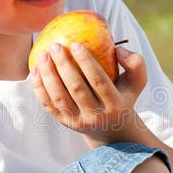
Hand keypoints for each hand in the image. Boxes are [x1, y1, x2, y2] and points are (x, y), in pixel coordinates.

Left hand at [30, 44, 146, 143]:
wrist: (112, 128)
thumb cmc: (123, 96)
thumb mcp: (137, 82)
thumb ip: (135, 63)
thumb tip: (118, 50)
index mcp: (114, 104)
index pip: (98, 81)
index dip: (87, 63)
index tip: (76, 44)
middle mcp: (96, 115)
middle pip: (76, 89)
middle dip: (64, 66)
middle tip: (55, 46)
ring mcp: (78, 121)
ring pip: (59, 98)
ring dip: (48, 75)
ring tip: (42, 55)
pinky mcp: (65, 122)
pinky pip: (49, 105)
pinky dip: (39, 88)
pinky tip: (35, 70)